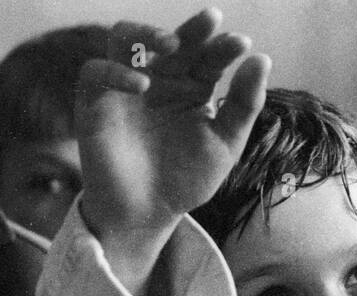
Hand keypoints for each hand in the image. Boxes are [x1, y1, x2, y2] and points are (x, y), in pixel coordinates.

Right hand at [76, 8, 270, 291]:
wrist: (149, 214)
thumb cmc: (185, 181)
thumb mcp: (224, 145)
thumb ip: (244, 105)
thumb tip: (261, 58)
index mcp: (191, 87)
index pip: (207, 56)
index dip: (223, 46)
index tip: (242, 44)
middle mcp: (159, 79)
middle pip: (172, 40)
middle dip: (193, 29)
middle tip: (211, 20)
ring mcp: (126, 88)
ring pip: (124, 38)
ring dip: (146, 32)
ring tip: (171, 42)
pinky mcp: (96, 103)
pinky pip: (95, 71)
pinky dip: (116, 70)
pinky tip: (142, 85)